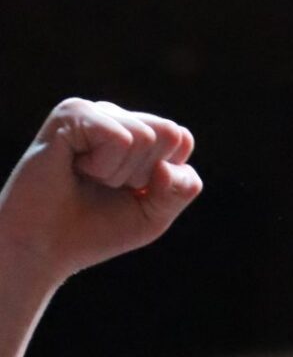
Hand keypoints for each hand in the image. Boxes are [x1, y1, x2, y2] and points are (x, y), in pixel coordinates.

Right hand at [0, 98, 200, 282]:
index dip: (164, 179)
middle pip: (170, 134)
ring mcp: (94, 112)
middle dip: (144, 175)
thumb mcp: (153, 215)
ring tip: (87, 178)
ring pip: (145, 136)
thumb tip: (176, 147)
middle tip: (106, 187)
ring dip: (119, 174)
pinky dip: (101, 166)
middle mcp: (117, 118)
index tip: (130, 193)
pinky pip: (119, 138)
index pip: (182, 140)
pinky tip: (74, 168)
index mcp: (139, 135)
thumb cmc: (97, 230)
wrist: (46, 245)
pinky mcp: (73, 112)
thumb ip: (181, 188)